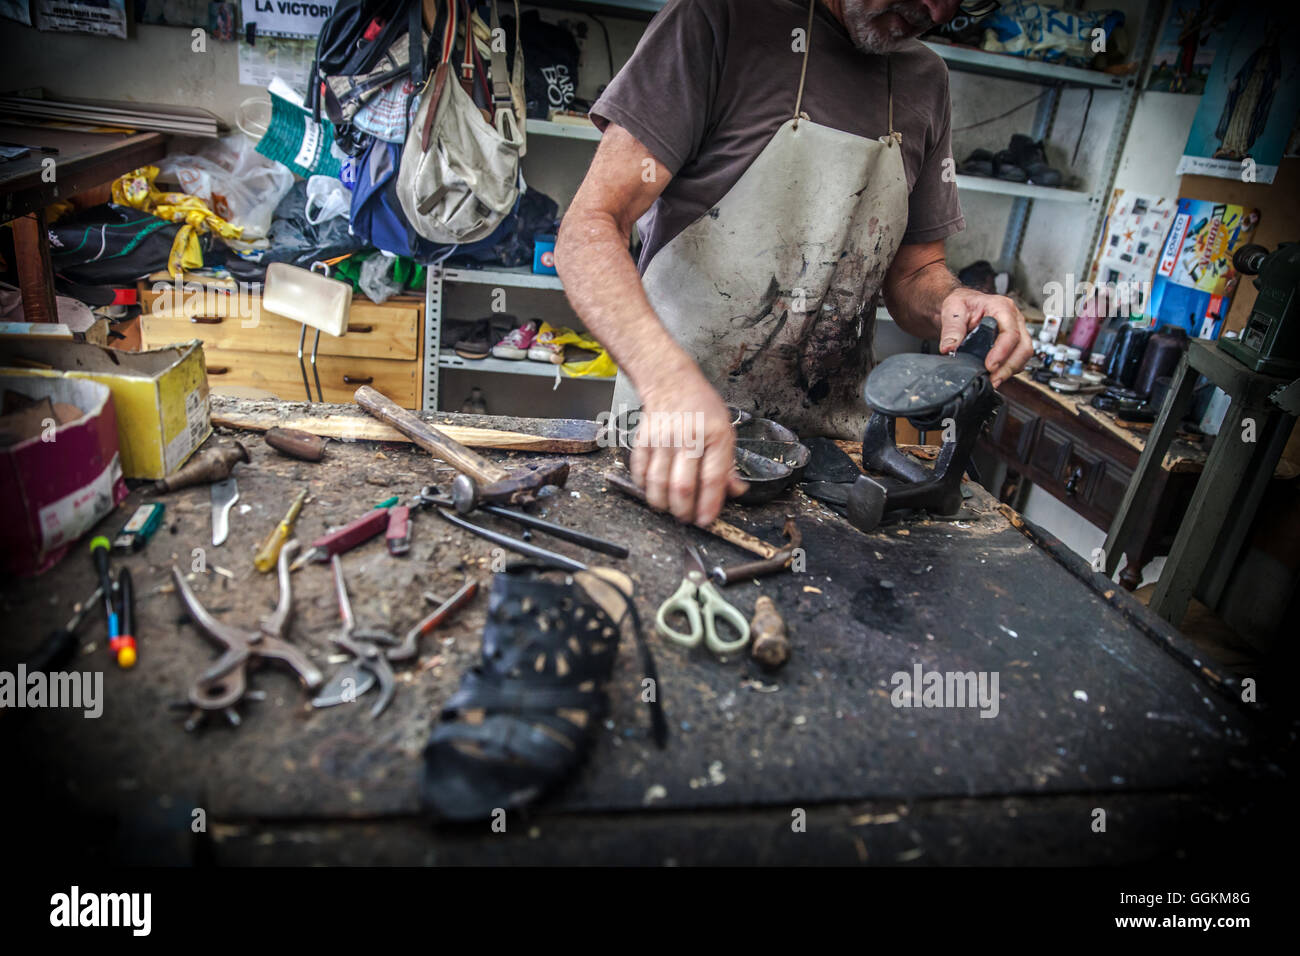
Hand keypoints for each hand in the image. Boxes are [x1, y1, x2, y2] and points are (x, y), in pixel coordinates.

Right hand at [631, 367, 747, 525]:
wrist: (671, 381)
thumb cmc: (701, 406)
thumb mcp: (725, 430)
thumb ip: (728, 464)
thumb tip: (735, 492)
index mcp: (715, 436)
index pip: (712, 479)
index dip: (709, 505)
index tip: (706, 520)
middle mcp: (688, 437)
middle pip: (682, 486)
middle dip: (684, 511)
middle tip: (687, 518)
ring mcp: (663, 438)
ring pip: (658, 483)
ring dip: (663, 504)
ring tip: (671, 508)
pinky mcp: (643, 440)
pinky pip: (640, 472)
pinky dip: (646, 487)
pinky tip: (655, 490)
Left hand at [936, 288, 1032, 385]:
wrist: (962, 306)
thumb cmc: (962, 304)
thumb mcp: (952, 310)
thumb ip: (952, 329)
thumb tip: (949, 348)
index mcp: (1001, 307)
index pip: (1010, 332)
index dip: (1002, 351)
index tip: (990, 365)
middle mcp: (1014, 319)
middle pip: (1023, 346)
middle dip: (1009, 366)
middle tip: (993, 379)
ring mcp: (1017, 331)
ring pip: (1024, 355)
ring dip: (1010, 370)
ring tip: (993, 381)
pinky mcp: (1014, 343)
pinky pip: (1019, 359)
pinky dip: (1009, 370)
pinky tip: (996, 376)